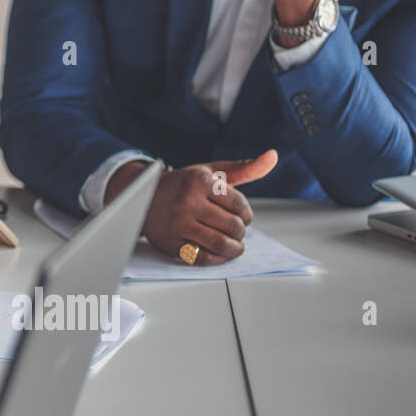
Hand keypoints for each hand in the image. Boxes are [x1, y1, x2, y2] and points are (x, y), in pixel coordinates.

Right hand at [107, 150, 277, 264]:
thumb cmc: (183, 185)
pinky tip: (217, 252)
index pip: (240, 206)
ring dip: (234, 249)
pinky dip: (216, 259)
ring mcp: (178, 223)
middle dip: (240, 232)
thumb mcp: (210, 171)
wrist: (143, 196)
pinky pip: (202, 258)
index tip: (242, 217)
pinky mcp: (170, 242)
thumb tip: (273, 156)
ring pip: (220, 244)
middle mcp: (187, 201)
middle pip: (233, 226)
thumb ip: (244, 167)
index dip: (247, 215)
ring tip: (234, 245)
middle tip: (236, 231)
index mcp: (200, 182)